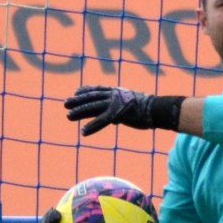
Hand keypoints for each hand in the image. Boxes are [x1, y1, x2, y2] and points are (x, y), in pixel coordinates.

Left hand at [64, 87, 183, 136]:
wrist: (156, 109)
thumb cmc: (148, 109)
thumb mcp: (132, 105)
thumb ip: (121, 109)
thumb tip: (116, 117)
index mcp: (117, 92)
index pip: (97, 90)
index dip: (86, 91)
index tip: (76, 92)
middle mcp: (113, 95)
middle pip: (91, 97)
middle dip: (77, 101)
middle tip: (65, 104)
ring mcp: (114, 104)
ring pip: (92, 107)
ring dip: (79, 112)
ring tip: (68, 117)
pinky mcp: (117, 114)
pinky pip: (101, 121)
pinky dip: (92, 126)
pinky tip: (83, 132)